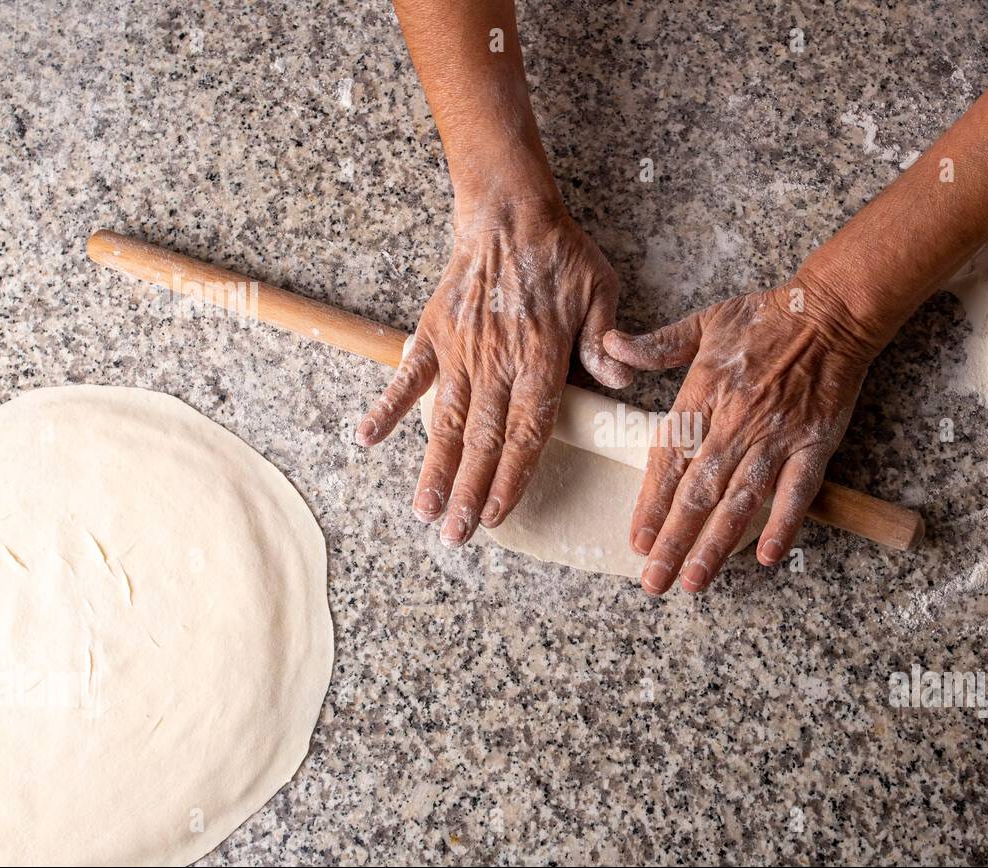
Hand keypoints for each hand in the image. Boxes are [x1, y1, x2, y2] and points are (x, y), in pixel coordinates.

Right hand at [356, 198, 631, 545]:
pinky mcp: (433, 332)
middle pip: (482, 440)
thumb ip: (607, 342)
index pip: (526, 432)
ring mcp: (461, 349)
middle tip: (457, 537)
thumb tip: (620, 382)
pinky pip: (408, 374)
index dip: (511, 476)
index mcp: (540, 358)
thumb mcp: (601, 293)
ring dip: (434, 467)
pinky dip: (387, 405)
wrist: (510, 211)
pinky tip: (367, 438)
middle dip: (469, 492)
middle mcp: (497, 362)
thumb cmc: (561, 255)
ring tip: (424, 511)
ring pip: (446, 420)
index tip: (498, 515)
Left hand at [604, 278, 874, 594]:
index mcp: (704, 393)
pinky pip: (797, 491)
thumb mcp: (703, 322)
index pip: (670, 458)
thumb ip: (656, 344)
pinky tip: (766, 556)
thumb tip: (610, 347)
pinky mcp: (815, 443)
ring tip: (695, 581)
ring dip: (716, 544)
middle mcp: (736, 421)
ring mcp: (777, 436)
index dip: (652, 502)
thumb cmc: (765, 316)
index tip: (639, 540)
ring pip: (740, 499)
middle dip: (674, 541)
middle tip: (655, 582)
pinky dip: (783, 523)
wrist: (831, 310)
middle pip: (698, 491)